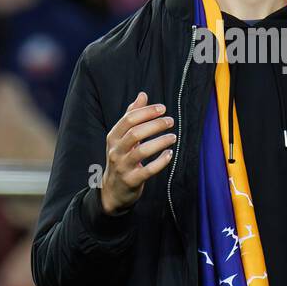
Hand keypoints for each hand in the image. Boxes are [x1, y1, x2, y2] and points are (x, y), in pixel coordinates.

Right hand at [100, 91, 176, 215]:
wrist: (113, 190)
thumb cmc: (121, 158)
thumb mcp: (122, 137)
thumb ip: (131, 116)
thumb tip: (142, 95)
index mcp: (113, 137)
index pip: (129, 119)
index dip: (147, 112)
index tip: (163, 108)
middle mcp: (116, 151)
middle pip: (135, 133)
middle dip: (155, 125)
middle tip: (171, 121)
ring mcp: (123, 166)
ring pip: (142, 151)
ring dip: (160, 142)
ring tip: (173, 137)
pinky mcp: (132, 181)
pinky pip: (148, 170)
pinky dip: (161, 161)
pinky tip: (170, 154)